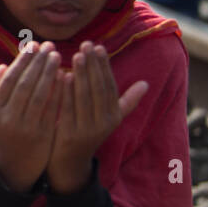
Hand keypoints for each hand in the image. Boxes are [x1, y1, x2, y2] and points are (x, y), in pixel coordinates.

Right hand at [0, 41, 61, 192]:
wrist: (16, 164)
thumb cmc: (5, 131)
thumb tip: (3, 66)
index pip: (9, 79)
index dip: (22, 61)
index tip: (33, 45)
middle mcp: (7, 118)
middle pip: (24, 84)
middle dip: (37, 63)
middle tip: (49, 46)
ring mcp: (24, 128)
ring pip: (39, 95)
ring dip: (49, 73)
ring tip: (57, 56)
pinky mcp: (42, 135)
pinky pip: (52, 109)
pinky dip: (59, 91)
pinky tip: (66, 77)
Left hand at [46, 42, 146, 194]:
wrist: (69, 162)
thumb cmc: (88, 132)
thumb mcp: (110, 118)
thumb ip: (126, 101)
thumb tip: (146, 84)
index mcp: (113, 116)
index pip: (109, 86)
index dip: (104, 66)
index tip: (98, 47)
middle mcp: (103, 123)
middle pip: (98, 90)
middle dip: (92, 66)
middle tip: (86, 45)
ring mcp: (87, 129)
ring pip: (85, 98)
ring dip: (81, 75)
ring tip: (75, 55)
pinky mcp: (70, 135)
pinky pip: (68, 109)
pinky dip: (66, 92)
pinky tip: (62, 76)